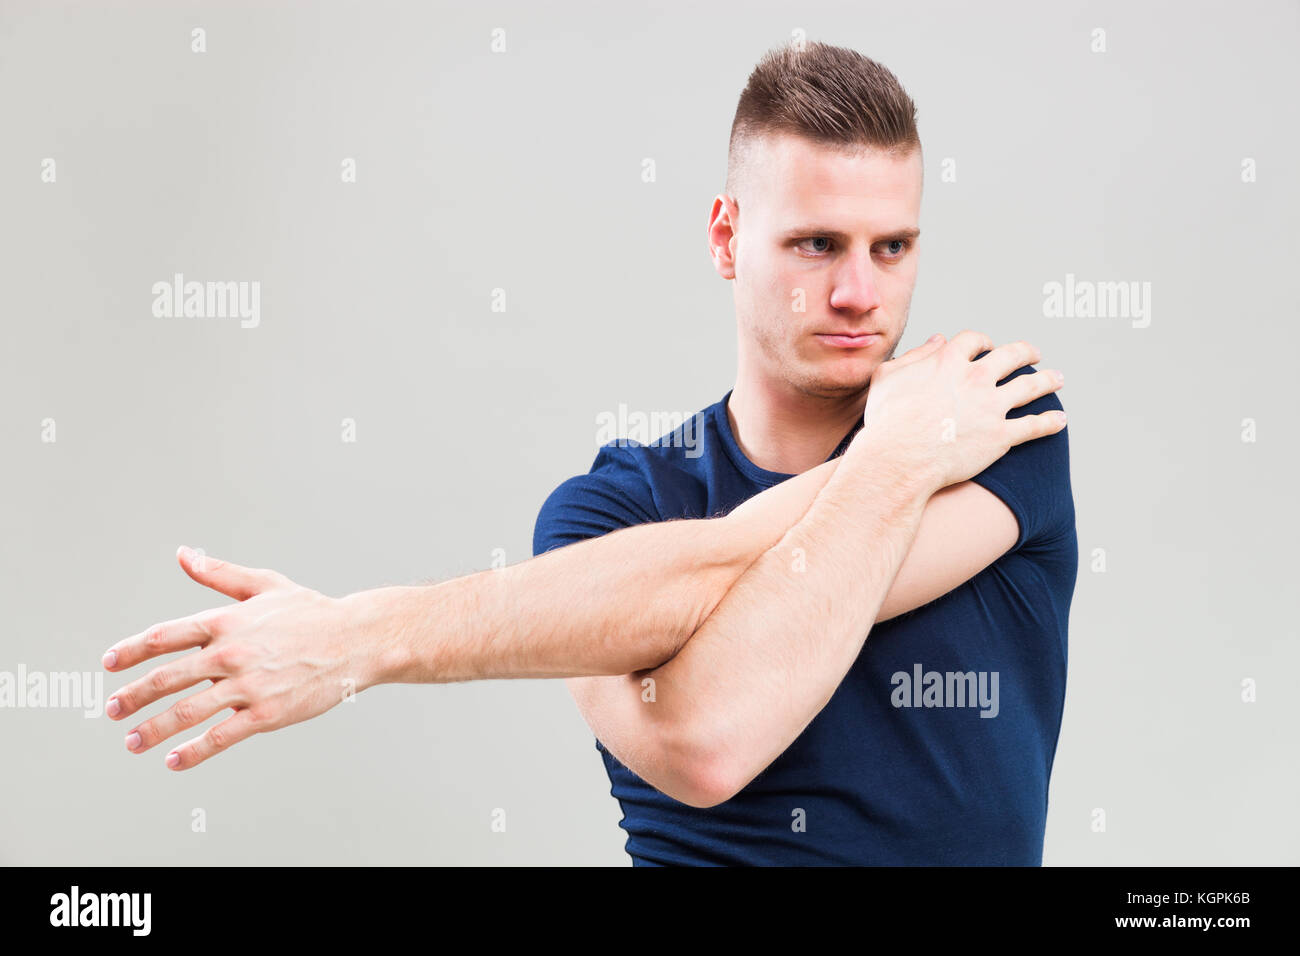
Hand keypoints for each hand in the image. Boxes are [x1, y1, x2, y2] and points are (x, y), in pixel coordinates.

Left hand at [102, 547, 375, 769]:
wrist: (357, 640)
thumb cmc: (313, 612)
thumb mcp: (265, 585)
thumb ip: (220, 573)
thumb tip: (183, 555)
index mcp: (227, 622)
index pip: (164, 637)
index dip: (131, 651)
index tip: (110, 664)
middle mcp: (231, 654)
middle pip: (166, 679)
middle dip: (133, 697)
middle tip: (113, 710)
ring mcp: (248, 686)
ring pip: (186, 712)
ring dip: (152, 729)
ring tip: (132, 741)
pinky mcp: (267, 713)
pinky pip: (221, 736)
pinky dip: (193, 750)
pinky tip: (174, 760)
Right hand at [855, 329, 1064, 491]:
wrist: (898, 460)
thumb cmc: (886, 422)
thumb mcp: (887, 378)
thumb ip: (914, 356)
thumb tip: (937, 339)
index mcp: (947, 362)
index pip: (974, 340)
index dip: (983, 341)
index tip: (987, 346)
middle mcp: (975, 379)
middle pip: (1011, 356)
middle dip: (1026, 352)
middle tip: (1034, 354)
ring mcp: (990, 408)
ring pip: (1031, 387)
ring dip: (1048, 380)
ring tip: (1057, 378)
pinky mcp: (1000, 436)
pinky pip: (1034, 426)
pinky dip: (1050, 422)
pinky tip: (1060, 420)